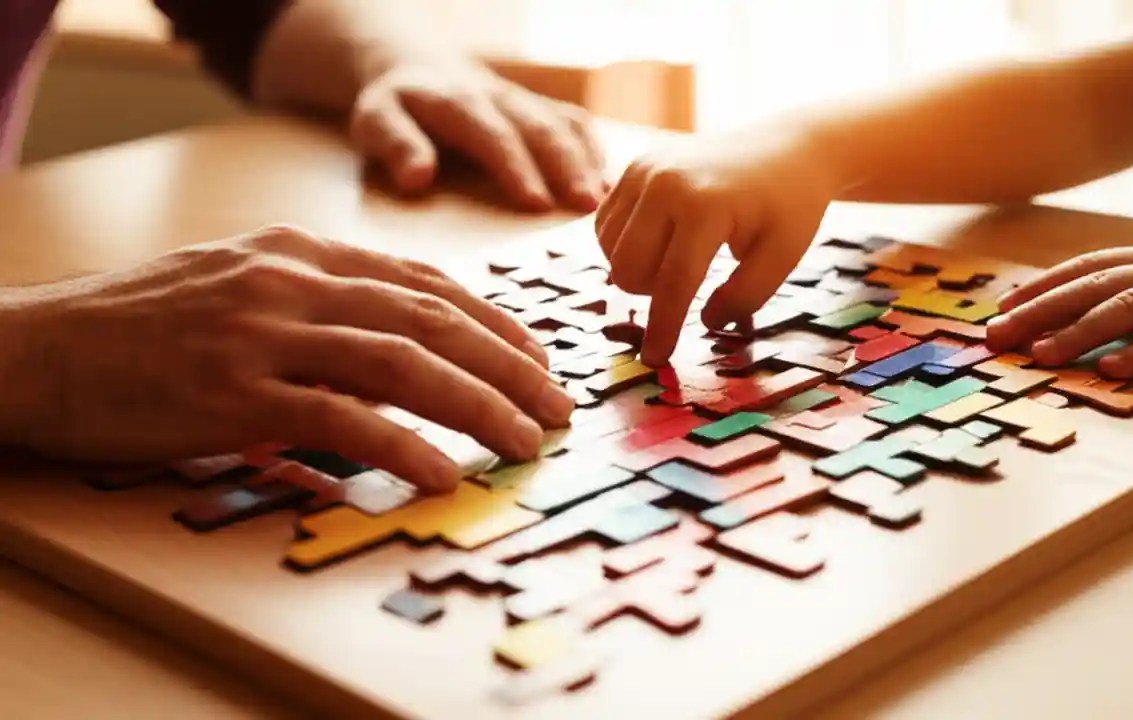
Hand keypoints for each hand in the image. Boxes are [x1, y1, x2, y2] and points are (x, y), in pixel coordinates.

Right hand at [0, 226, 573, 491]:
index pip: (422, 282)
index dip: (492, 321)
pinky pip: (342, 418)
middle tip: (555, 405)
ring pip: (403, 363)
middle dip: (508, 364)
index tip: (536, 356)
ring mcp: (265, 334)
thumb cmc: (144, 325)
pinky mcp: (236, 392)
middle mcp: (293, 281)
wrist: (43, 348)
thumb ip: (317, 305)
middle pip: (431, 319)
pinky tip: (442, 471)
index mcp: (299, 253)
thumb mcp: (239, 286)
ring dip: (479, 403)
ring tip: (526, 439)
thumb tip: (395, 352)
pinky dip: (403, 445)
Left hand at [350, 62, 605, 211]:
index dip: (516, 167)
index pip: (491, 134)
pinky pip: (577, 125)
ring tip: (603, 202)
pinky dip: (596, 154)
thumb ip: (395, 146)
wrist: (418, 68)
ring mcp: (526, 102)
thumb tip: (418, 179)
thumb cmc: (397, 109)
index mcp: (457, 102)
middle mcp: (499, 98)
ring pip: (566, 125)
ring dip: (588, 163)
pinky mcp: (542, 108)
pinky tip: (608, 188)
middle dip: (568, 167)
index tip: (536, 203)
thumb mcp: (374, 123)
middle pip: (541, 128)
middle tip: (588, 207)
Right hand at [596, 124, 838, 365]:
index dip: (663, 327)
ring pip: (610, 250)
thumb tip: (706, 321)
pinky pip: (605, 226)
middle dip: (650, 295)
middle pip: (629, 269)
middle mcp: (665, 183)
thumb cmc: (788, 206)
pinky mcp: (633, 167)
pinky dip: (623, 246)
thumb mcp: (783, 256)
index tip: (656, 359)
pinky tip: (658, 241)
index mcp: (705, 206)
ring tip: (679, 258)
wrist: (784, 148)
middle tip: (687, 285)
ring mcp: (644, 170)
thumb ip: (747, 295)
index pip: (673, 282)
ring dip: (637, 271)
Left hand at [986, 243, 1132, 377]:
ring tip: (1041, 354)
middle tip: (999, 334)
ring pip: (1129, 306)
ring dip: (1078, 331)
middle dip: (1042, 309)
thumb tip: (1095, 320)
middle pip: (1096, 284)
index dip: (1044, 284)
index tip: (1004, 305)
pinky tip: (1111, 370)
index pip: (1091, 265)